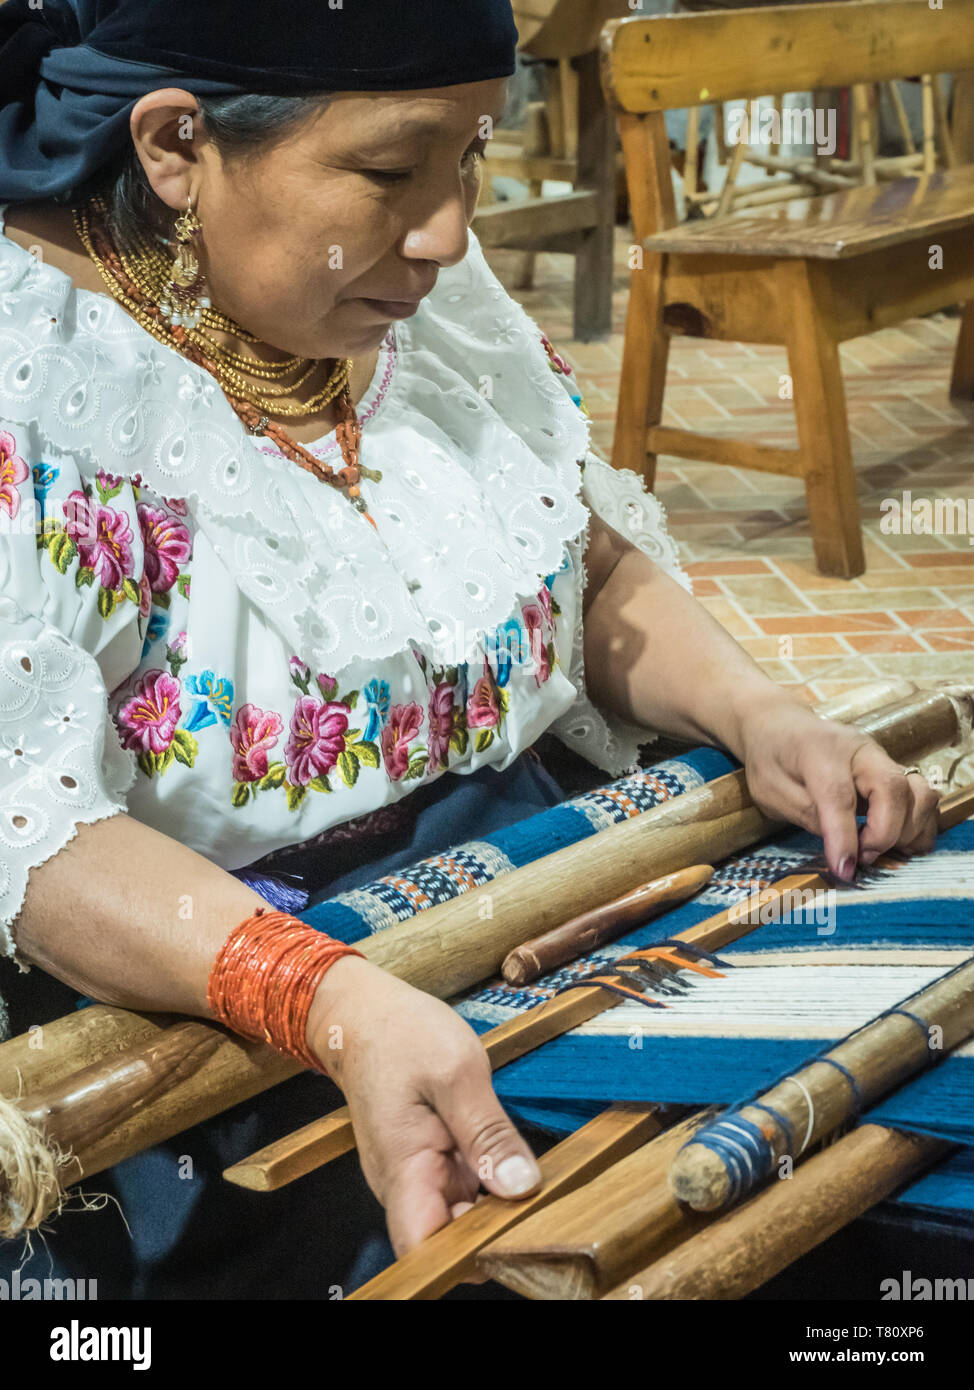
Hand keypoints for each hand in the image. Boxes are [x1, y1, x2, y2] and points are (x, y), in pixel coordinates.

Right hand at [307, 956, 540, 1255]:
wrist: (364, 1013)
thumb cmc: (403, 1035)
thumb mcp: (457, 1073)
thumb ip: (488, 1133)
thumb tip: (522, 1188)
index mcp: (404, 1170)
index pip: (428, 1250)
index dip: (470, 1258)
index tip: (518, 1234)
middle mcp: (403, 1185)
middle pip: (449, 1240)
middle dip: (496, 1232)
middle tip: (546, 1204)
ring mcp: (414, 1175)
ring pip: (458, 1216)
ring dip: (496, 1209)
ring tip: (539, 1185)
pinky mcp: (426, 1161)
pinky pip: (459, 1189)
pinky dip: (488, 1186)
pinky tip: (516, 1166)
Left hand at [735, 694, 939, 880]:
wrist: (782, 726)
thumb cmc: (771, 759)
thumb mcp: (770, 790)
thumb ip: (806, 814)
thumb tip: (843, 847)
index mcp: (819, 749)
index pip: (839, 794)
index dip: (844, 836)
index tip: (844, 870)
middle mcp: (861, 750)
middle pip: (892, 788)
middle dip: (884, 833)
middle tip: (860, 858)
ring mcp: (883, 759)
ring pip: (919, 793)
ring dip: (907, 830)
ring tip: (877, 850)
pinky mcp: (895, 772)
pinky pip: (924, 799)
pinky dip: (918, 826)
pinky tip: (897, 843)